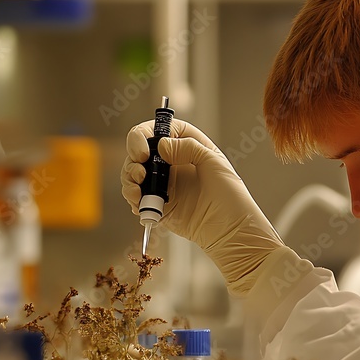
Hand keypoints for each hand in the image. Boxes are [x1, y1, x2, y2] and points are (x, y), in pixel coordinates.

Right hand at [121, 118, 284, 295]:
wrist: (230, 230)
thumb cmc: (230, 195)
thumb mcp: (214, 162)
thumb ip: (187, 147)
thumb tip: (161, 145)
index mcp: (186, 144)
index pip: (158, 129)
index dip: (143, 135)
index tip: (143, 151)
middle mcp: (171, 161)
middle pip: (139, 150)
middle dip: (133, 159)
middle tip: (140, 173)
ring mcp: (163, 183)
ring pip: (133, 173)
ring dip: (129, 179)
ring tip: (137, 191)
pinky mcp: (157, 204)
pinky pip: (136, 196)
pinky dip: (132, 198)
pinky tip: (139, 203)